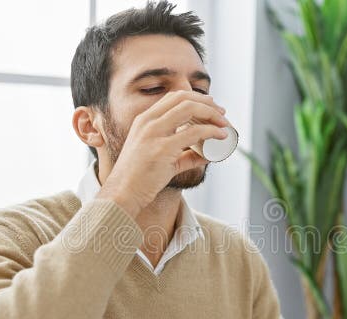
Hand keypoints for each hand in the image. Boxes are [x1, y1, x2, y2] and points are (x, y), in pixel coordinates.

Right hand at [97, 90, 229, 217]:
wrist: (122, 193)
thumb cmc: (140, 178)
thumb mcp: (160, 158)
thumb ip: (183, 155)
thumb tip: (207, 155)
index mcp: (144, 120)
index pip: (173, 97)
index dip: (196, 98)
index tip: (211, 107)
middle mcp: (147, 122)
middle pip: (183, 98)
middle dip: (207, 102)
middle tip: (222, 114)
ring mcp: (154, 134)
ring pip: (189, 109)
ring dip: (211, 113)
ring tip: (224, 124)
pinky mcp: (162, 149)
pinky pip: (193, 133)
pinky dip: (211, 131)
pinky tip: (220, 135)